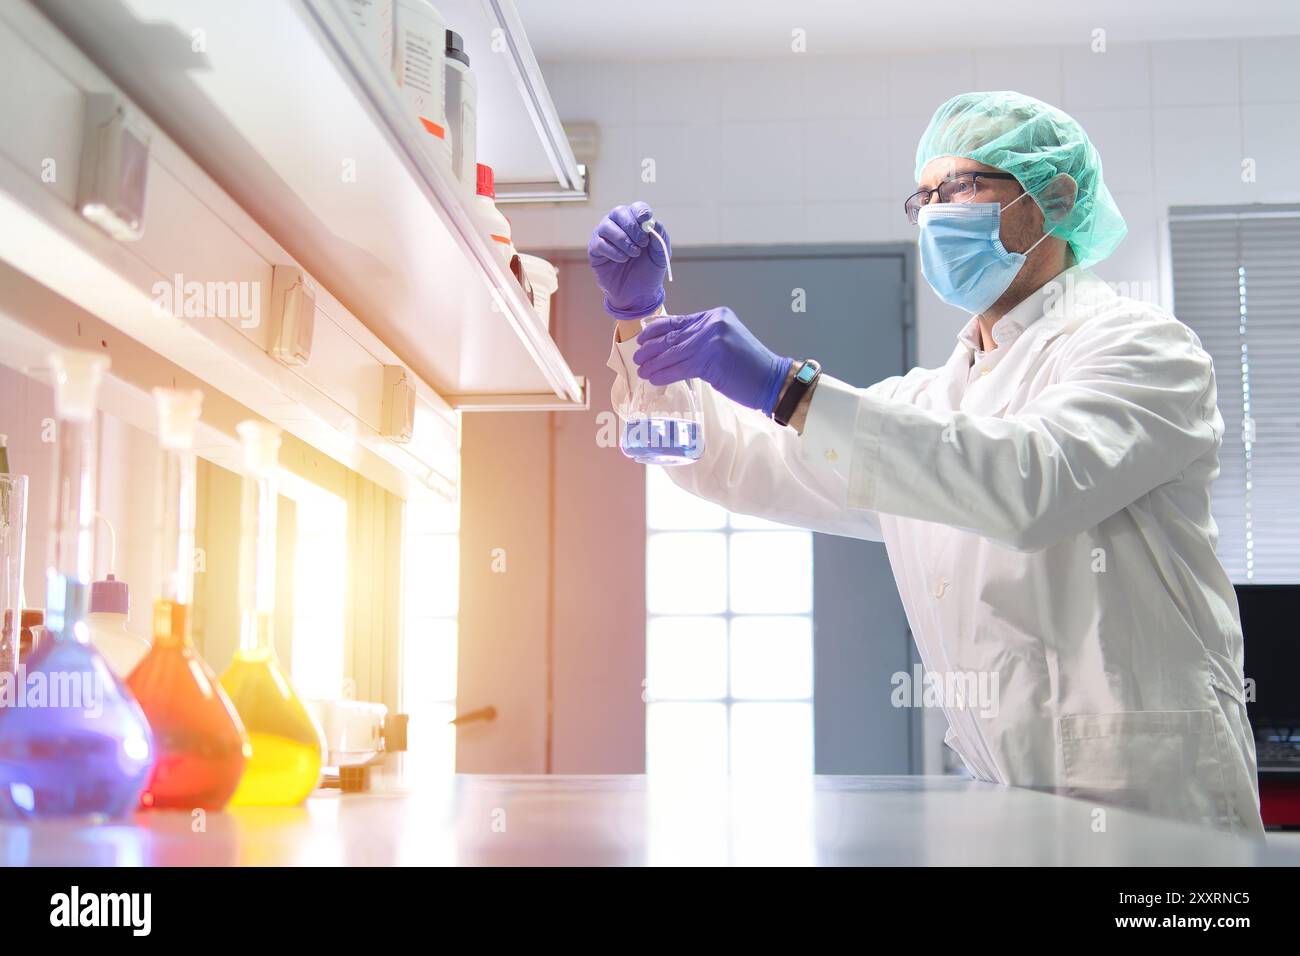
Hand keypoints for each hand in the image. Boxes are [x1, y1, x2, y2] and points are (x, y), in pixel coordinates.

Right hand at [588, 202, 670, 318]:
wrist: (638, 294)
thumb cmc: (649, 271)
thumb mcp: (660, 255)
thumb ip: (660, 238)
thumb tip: (653, 223)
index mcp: (636, 222)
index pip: (636, 208)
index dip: (640, 212)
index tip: (646, 220)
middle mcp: (618, 225)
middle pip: (619, 212)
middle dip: (631, 226)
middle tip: (642, 243)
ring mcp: (604, 236)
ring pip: (607, 226)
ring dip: (623, 240)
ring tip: (633, 254)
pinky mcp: (595, 250)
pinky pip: (600, 243)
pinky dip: (614, 252)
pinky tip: (622, 260)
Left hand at [633, 307, 793, 415]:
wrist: (771, 380)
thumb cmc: (748, 366)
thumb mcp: (724, 341)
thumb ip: (700, 339)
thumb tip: (669, 346)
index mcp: (714, 315)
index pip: (677, 321)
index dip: (655, 330)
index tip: (642, 338)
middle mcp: (712, 323)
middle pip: (673, 336)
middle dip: (651, 349)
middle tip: (637, 357)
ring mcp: (711, 340)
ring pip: (673, 353)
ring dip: (654, 364)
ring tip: (642, 371)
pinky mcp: (710, 359)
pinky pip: (679, 368)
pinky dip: (665, 374)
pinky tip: (655, 379)